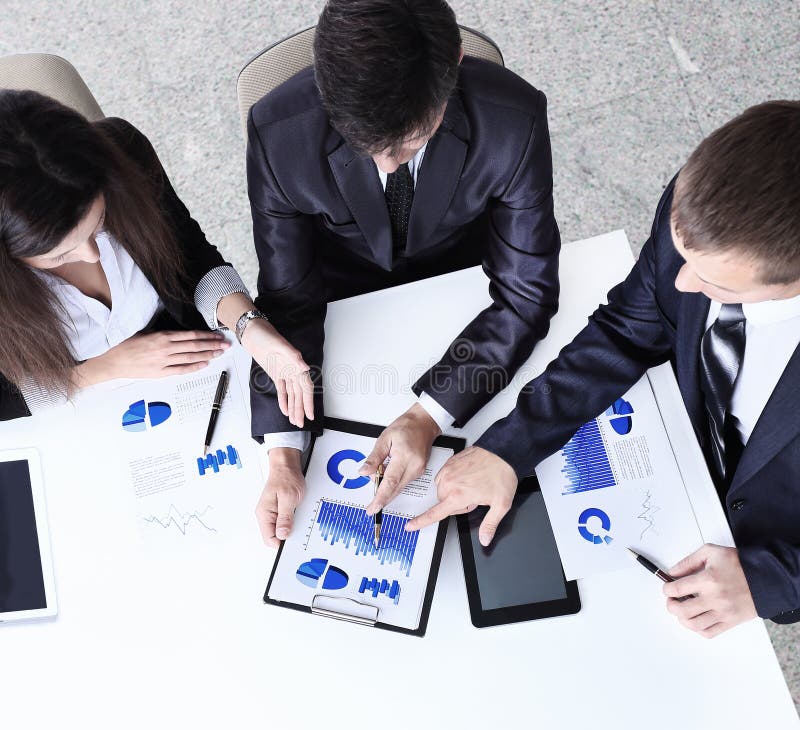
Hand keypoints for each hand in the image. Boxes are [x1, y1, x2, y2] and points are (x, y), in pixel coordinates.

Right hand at [94, 330, 228, 380]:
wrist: (115, 362)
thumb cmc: (129, 346)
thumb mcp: (147, 332)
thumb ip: (164, 333)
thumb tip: (181, 333)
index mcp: (163, 336)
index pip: (191, 335)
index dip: (207, 335)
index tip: (217, 335)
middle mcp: (166, 348)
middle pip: (195, 346)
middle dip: (213, 345)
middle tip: (226, 344)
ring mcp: (164, 362)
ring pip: (191, 358)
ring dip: (208, 355)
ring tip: (220, 353)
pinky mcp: (162, 373)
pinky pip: (182, 370)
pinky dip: (195, 367)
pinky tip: (205, 364)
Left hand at [243, 318, 313, 427]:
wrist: (253, 332)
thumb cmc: (265, 335)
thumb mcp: (278, 343)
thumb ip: (292, 355)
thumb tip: (304, 366)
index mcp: (295, 364)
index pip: (305, 387)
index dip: (308, 402)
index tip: (310, 414)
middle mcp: (292, 370)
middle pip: (299, 394)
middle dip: (300, 409)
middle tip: (301, 423)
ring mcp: (284, 373)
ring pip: (292, 394)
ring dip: (293, 408)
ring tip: (295, 421)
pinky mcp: (276, 374)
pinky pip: (282, 390)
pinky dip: (284, 401)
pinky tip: (285, 411)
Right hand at [255, 448, 305, 547]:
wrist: (287, 465)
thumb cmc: (286, 477)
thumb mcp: (289, 498)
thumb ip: (285, 518)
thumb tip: (283, 535)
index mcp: (265, 514)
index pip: (269, 539)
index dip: (281, 544)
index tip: (293, 542)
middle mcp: (266, 515)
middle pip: (274, 536)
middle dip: (287, 536)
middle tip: (298, 529)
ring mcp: (272, 512)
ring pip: (280, 529)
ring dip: (291, 527)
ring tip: (298, 518)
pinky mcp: (279, 509)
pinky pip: (284, 521)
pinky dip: (292, 521)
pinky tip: (298, 515)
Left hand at [360, 404, 441, 514]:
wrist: (424, 423)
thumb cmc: (406, 427)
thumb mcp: (384, 438)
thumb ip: (374, 457)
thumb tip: (364, 471)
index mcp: (404, 456)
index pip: (390, 482)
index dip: (381, 497)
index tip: (373, 507)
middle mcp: (414, 466)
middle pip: (396, 489)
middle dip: (382, 500)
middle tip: (371, 508)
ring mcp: (418, 470)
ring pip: (400, 488)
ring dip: (387, 491)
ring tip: (377, 483)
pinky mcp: (419, 472)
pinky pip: (404, 483)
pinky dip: (394, 485)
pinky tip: (387, 478)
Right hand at [406, 446, 517, 544]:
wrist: (503, 451)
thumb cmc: (502, 475)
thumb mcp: (501, 505)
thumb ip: (490, 525)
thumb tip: (485, 540)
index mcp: (458, 496)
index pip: (435, 513)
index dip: (421, 521)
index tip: (410, 526)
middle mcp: (449, 483)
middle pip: (443, 502)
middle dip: (456, 503)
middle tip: (474, 497)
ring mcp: (448, 470)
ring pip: (443, 489)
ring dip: (453, 491)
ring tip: (471, 485)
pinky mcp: (450, 461)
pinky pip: (444, 476)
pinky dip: (453, 479)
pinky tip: (467, 476)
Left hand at [664, 544, 756, 637]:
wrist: (765, 577)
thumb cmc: (739, 564)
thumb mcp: (710, 552)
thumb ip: (688, 561)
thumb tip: (673, 572)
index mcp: (708, 580)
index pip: (676, 589)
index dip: (667, 589)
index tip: (667, 588)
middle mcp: (714, 598)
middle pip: (682, 610)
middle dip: (671, 606)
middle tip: (672, 601)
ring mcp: (723, 612)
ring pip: (693, 624)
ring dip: (682, 619)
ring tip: (682, 610)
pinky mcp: (731, 622)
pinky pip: (709, 633)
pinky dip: (697, 629)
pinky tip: (696, 619)